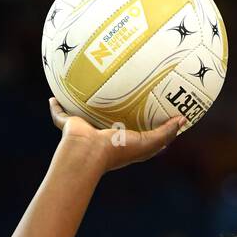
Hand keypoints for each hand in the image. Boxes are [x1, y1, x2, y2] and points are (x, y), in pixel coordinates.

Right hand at [49, 97, 185, 171]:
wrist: (89, 152)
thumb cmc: (118, 151)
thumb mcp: (147, 143)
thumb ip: (165, 133)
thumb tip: (183, 119)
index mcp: (120, 141)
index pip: (132, 131)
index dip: (140, 120)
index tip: (150, 104)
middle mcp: (102, 136)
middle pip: (108, 119)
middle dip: (112, 107)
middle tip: (120, 87)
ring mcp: (84, 131)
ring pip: (83, 114)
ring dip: (83, 103)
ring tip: (87, 84)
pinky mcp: (69, 125)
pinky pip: (60, 113)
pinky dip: (56, 106)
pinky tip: (53, 94)